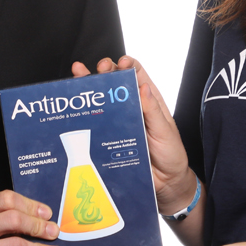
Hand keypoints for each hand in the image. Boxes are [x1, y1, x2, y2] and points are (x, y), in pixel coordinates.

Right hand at [71, 56, 194, 209]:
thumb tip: (144, 87)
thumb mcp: (165, 131)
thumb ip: (153, 111)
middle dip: (104, 70)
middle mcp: (131, 108)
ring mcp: (118, 121)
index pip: (136, 74)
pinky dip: (83, 112)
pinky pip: (94, 123)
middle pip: (113, 83)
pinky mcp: (108, 137)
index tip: (121, 62)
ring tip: (78, 74)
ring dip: (88, 85)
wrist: (165, 183)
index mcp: (148, 101)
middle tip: (99, 68)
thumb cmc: (171, 153)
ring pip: (100, 100)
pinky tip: (74, 105)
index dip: (127, 64)